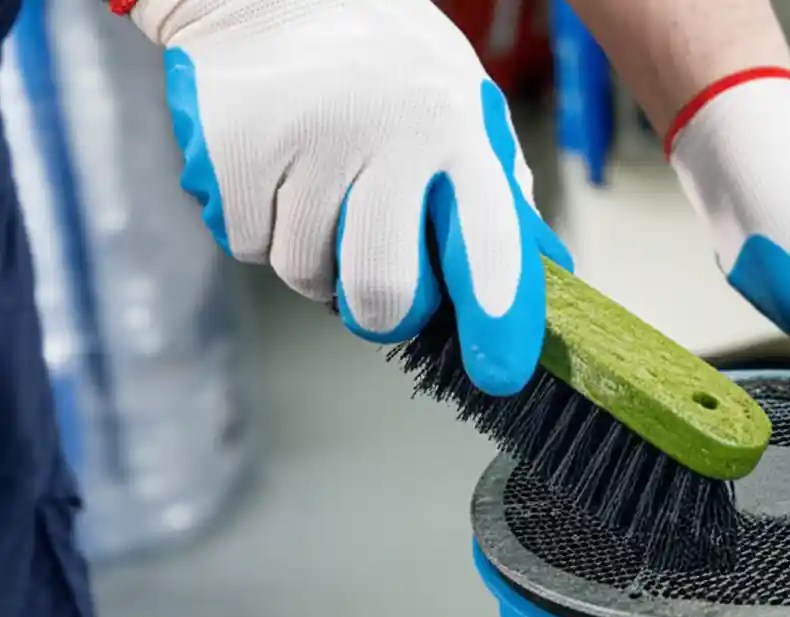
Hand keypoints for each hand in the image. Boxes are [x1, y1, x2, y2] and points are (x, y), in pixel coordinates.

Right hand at [126, 0, 571, 395]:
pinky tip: (278, 172)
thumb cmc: (382, 58)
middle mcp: (386, 138)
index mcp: (454, 129)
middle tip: (381, 287)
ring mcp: (306, 145)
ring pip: (306, 275)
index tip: (499, 372)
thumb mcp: (460, 99)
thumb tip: (542, 272)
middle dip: (382, 312)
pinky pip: (250, 247)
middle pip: (382, 294)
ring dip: (315, 259)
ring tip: (322, 190)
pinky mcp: (233, 152)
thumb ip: (495, 183)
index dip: (497, 319)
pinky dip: (261, 228)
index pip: (488, 242)